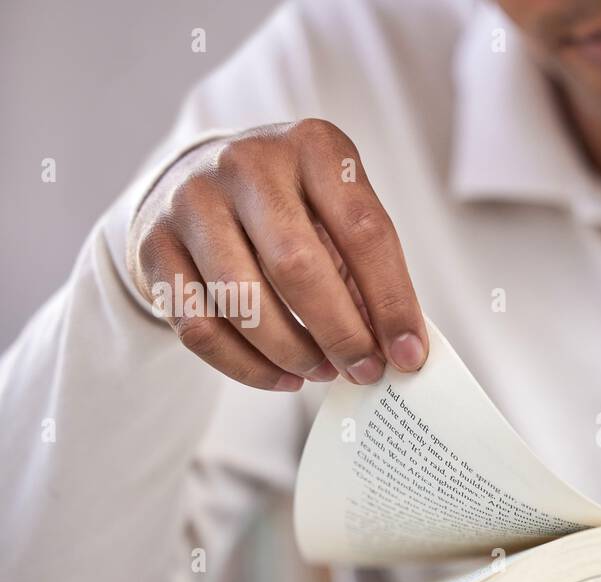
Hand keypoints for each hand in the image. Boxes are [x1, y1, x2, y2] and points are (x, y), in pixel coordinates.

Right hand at [127, 119, 427, 390]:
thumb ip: (367, 272)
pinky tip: (281, 378)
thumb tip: (398, 349)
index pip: (364, 231)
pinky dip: (247, 367)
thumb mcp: (337, 215)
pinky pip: (200, 327)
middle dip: (340, 334)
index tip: (409, 354)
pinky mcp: (154, 246)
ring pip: (244, 301)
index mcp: (313, 147)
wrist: (195, 180)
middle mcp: (247, 164)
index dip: (391, 301)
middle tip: (365, 372)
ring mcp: (192, 201)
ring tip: (322, 372)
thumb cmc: (291, 208)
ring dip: (293, 354)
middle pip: (298, 266)